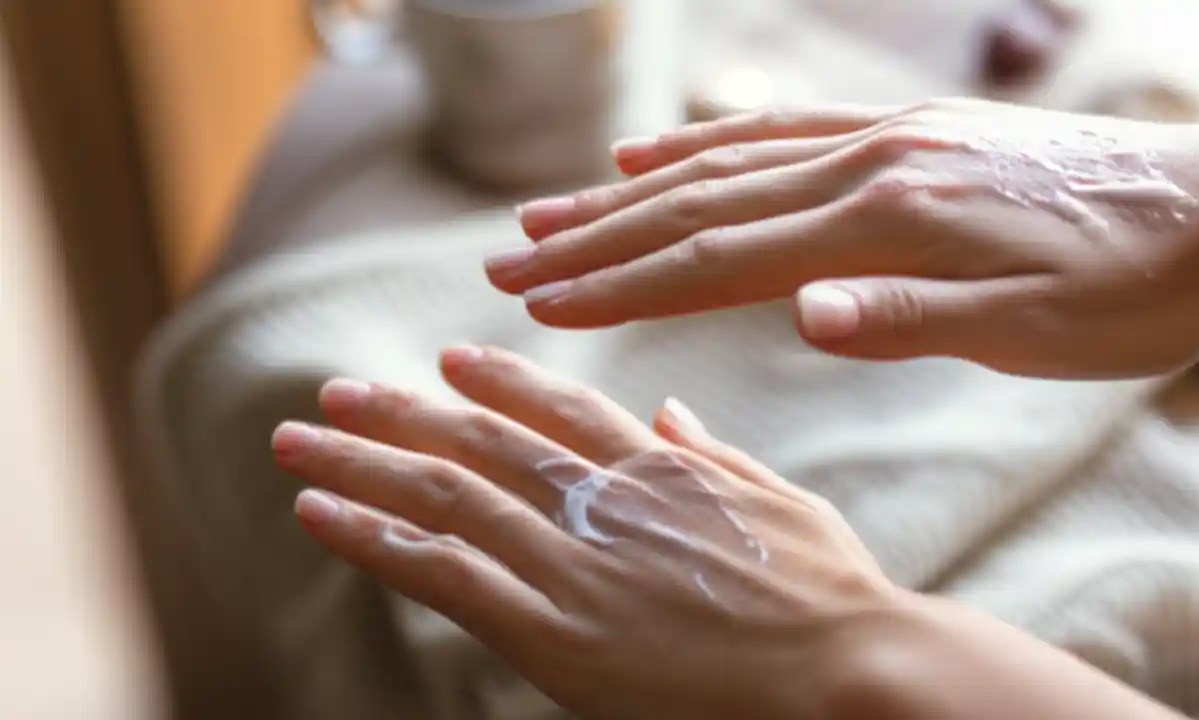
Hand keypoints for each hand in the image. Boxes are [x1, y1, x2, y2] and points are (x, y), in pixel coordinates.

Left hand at [272, 347, 898, 719]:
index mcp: (659, 469)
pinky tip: (322, 516)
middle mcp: (605, 501)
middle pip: (479, 444)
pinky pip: (445, 574)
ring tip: (299, 441)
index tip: (446, 362)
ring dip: (363, 464)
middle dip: (399, 414)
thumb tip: (668, 413)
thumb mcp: (779, 502)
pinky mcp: (555, 633)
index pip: (559, 408)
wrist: (854, 667)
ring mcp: (576, 563)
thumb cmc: (833, 594)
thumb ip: (712, 455)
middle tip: (333, 393)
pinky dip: (375, 539)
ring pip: (445, 497)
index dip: (494, 382)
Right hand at [488, 99, 1198, 377]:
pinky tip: (661, 150)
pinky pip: (782, 130)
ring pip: (726, 161)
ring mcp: (883, 137)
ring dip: (629, 191)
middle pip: (699, 203)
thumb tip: (803, 316)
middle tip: (504, 260)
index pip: (721, 259)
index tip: (539, 304)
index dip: (622, 286)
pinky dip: (708, 142)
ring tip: (552, 208)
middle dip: (594, 239)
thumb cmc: (1132, 285)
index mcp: (887, 220)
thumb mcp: (1035, 330)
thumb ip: (912, 320)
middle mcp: (868, 163)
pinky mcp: (904, 131)